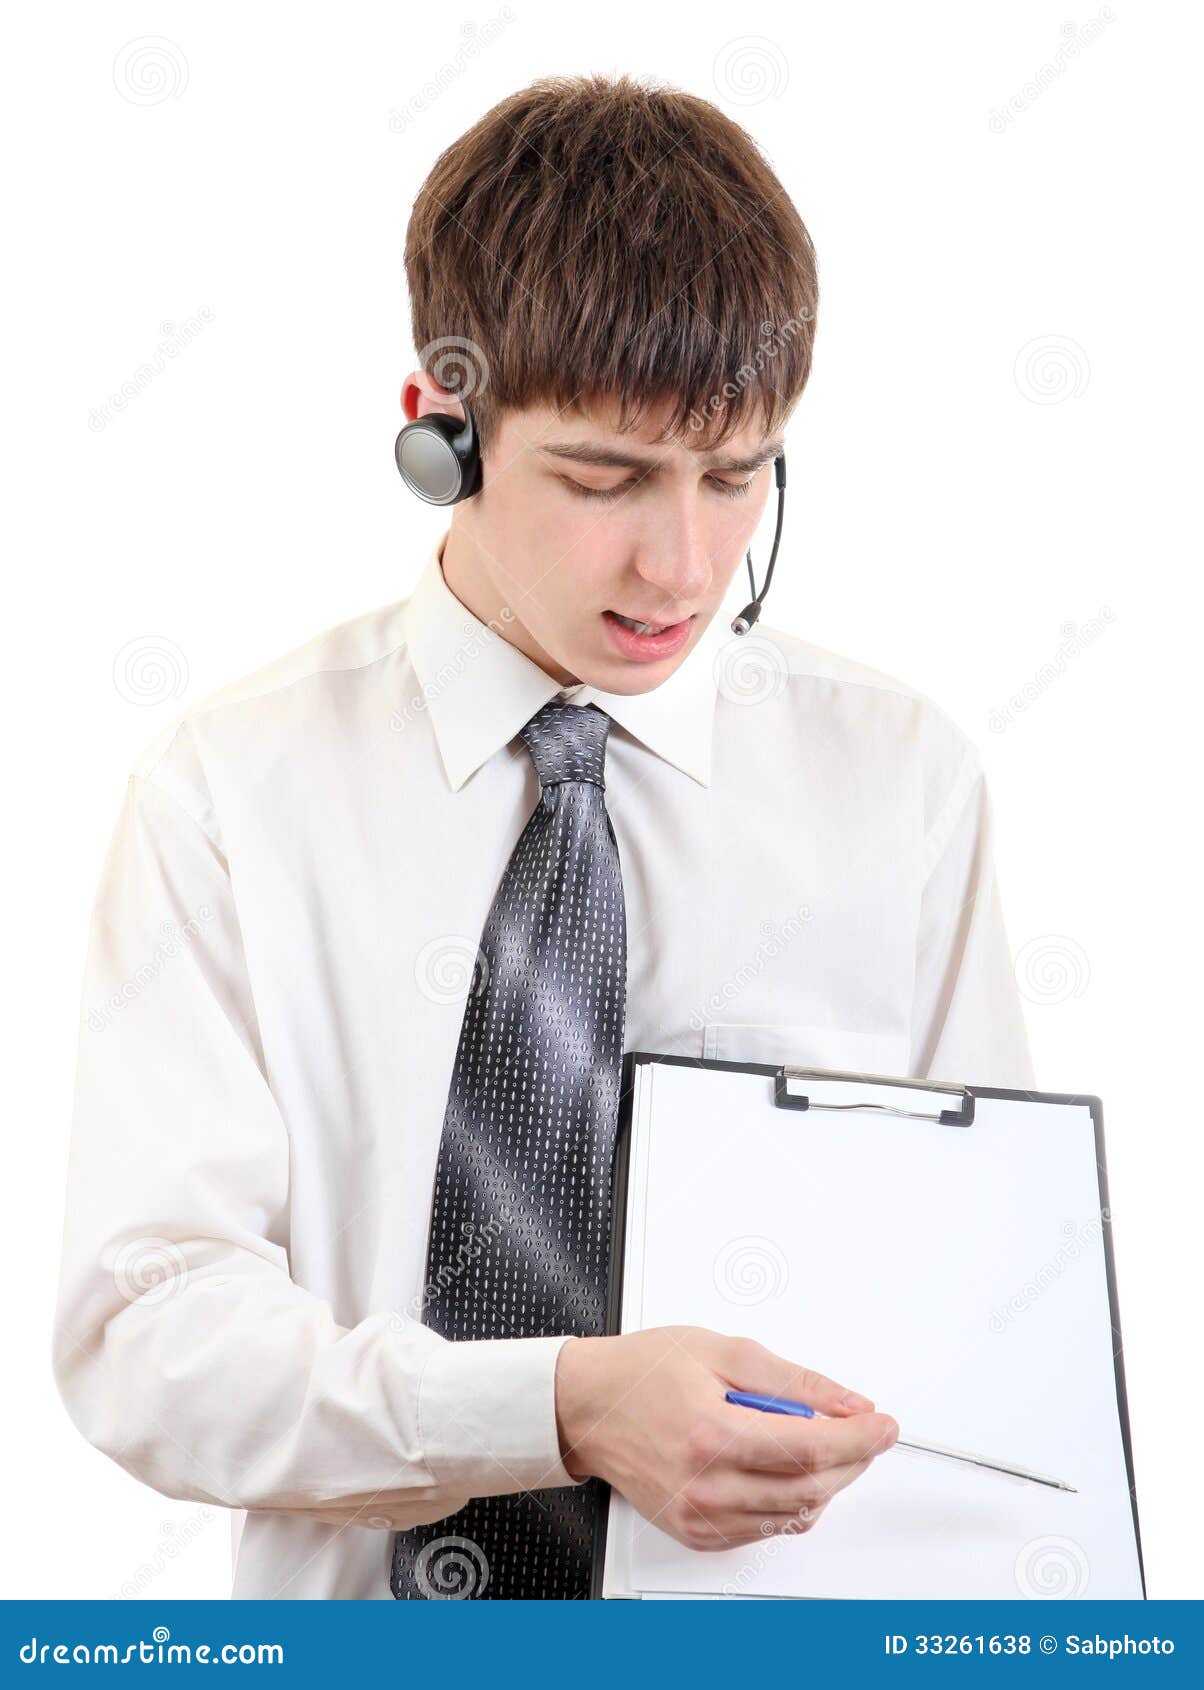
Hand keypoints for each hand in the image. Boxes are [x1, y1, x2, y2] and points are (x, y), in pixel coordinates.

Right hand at [554, 1325, 897, 1551]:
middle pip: (809, 1489)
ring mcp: (700, 1517)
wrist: (588, 1406)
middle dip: (850, 1460)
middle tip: (863, 1431)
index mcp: (711, 1435)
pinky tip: (783, 1470)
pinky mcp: (696, 1533)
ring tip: (821, 1444)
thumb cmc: (644, 1371)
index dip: (859, 1438)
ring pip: (793, 1515)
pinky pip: (764, 1529)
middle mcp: (706, 1486)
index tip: (883, 1424)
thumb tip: (848, 1402)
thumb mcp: (722, 1350)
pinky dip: (789, 1503)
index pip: (810, 1449)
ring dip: (824, 1483)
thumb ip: (793, 1380)